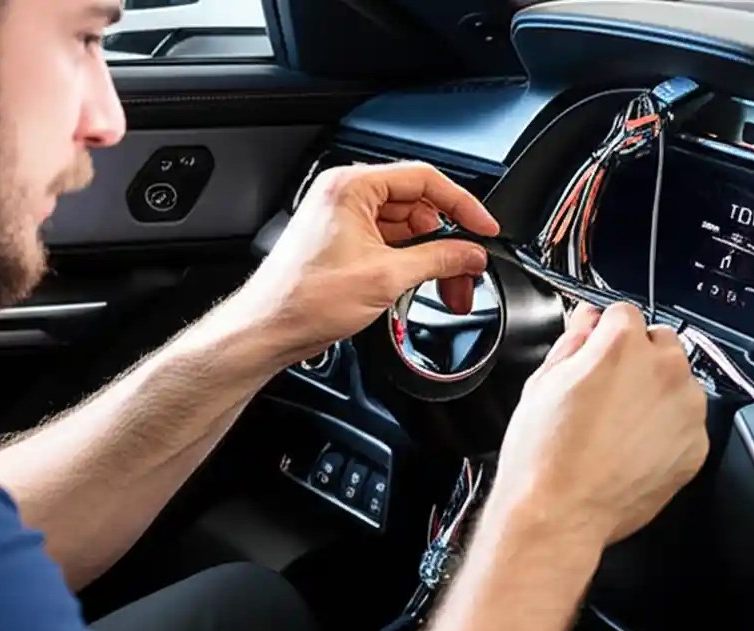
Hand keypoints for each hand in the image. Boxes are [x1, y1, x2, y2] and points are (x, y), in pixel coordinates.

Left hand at [240, 162, 498, 363]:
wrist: (270, 329)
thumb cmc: (305, 298)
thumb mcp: (386, 277)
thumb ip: (438, 259)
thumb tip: (470, 254)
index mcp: (351, 186)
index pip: (424, 179)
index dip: (461, 204)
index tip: (483, 227)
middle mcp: (346, 195)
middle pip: (417, 205)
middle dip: (447, 237)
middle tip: (467, 265)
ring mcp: (344, 219)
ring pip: (405, 227)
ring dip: (430, 254)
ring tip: (447, 284)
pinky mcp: (343, 243)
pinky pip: (389, 242)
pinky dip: (410, 262)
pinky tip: (422, 284)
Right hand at [488, 302, 708, 548]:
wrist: (559, 514)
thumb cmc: (544, 455)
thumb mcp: (542, 382)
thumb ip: (573, 341)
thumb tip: (587, 322)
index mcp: (623, 345)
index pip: (623, 313)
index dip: (603, 333)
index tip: (595, 351)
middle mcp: (665, 370)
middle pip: (660, 342)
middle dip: (637, 358)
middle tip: (606, 392)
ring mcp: (686, 409)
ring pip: (678, 383)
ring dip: (656, 394)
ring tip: (617, 426)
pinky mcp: (697, 446)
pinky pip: (686, 424)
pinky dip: (667, 431)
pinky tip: (632, 449)